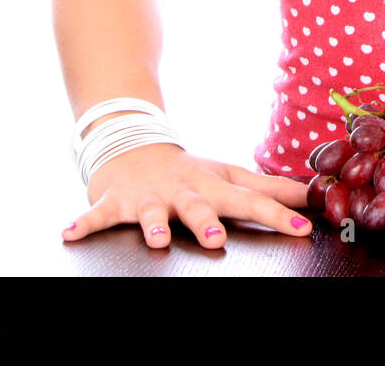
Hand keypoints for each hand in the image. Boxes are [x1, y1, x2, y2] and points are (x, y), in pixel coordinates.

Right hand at [61, 144, 312, 248]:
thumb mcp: (230, 176)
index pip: (251, 201)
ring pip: (151, 212)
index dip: (277, 214)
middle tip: (217, 238)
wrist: (134, 146)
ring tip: (157, 240)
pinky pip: (96, 215)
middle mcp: (184, 191)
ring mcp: (149, 197)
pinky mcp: (116, 202)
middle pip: (199, 206)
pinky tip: (70, 234)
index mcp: (214, 187)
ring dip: (153, 225)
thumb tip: (315, 194)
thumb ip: (270, 188)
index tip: (301, 228)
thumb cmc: (189, 171)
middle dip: (207, 222)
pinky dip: (83, 223)